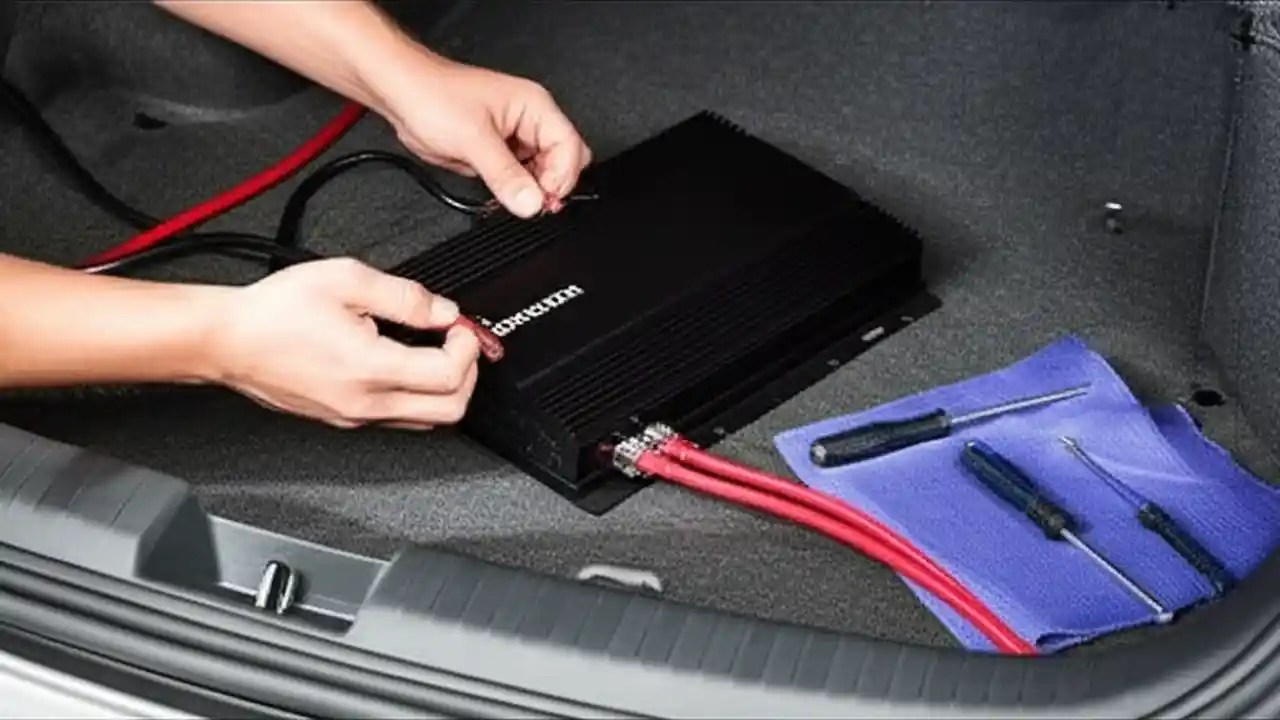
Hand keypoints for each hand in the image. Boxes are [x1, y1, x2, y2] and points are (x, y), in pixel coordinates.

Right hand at [205, 258, 479, 428]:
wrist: (227, 339)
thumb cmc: (274, 312)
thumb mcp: (347, 280)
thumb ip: (405, 296)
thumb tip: (444, 311)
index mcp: (371, 370)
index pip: (450, 375)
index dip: (468, 346)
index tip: (460, 325)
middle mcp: (366, 404)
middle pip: (450, 411)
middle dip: (468, 374)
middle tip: (459, 343)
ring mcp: (354, 417)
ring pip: (426, 420)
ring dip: (444, 388)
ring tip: (434, 351)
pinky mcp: (342, 419)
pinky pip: (397, 418)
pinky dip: (416, 394)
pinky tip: (404, 363)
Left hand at [369, 48, 591, 217]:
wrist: (401, 95)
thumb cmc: (432, 96)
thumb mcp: (473, 139)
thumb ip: (505, 175)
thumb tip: (531, 203)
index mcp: (535, 106)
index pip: (570, 148)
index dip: (561, 177)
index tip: (542, 199)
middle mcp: (529, 120)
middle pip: (562, 162)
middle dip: (549, 185)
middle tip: (529, 201)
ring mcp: (515, 137)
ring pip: (540, 174)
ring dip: (527, 190)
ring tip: (507, 196)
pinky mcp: (498, 152)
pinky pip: (518, 178)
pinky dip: (511, 190)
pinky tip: (497, 193)